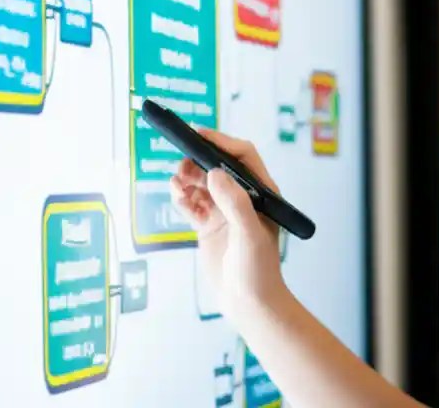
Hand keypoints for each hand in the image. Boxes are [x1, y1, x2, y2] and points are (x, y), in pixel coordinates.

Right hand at [169, 128, 286, 322]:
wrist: (250, 304)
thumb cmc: (259, 271)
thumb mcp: (249, 234)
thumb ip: (234, 202)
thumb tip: (215, 172)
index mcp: (262, 194)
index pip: (243, 157)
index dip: (221, 142)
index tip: (198, 134)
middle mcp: (243, 199)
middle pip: (218, 167)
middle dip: (198, 161)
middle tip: (181, 164)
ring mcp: (225, 212)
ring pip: (202, 184)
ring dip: (187, 179)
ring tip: (176, 182)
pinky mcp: (209, 227)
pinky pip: (192, 204)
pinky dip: (182, 197)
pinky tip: (178, 197)